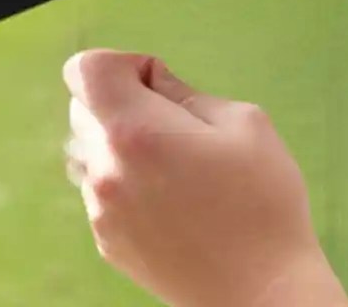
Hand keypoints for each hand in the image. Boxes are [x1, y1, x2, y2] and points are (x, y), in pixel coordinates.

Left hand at [63, 50, 347, 306]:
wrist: (261, 293)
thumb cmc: (263, 205)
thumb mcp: (244, 124)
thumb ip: (185, 92)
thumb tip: (152, 81)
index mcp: (135, 132)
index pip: (84, 69)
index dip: (122, 62)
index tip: (157, 82)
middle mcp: (105, 170)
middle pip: (84, 107)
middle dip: (123, 101)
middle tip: (177, 127)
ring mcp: (101, 210)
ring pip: (92, 151)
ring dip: (123, 145)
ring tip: (178, 168)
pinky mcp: (108, 241)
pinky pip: (103, 191)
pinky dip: (129, 183)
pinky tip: (176, 203)